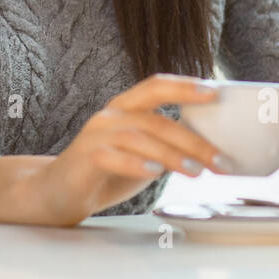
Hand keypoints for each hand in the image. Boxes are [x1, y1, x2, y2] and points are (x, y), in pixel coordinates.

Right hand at [37, 74, 229, 225]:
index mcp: (125, 108)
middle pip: (156, 119)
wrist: (57, 192)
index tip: (215, 92)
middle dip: (193, 141)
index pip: (156, 86)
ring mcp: (95, 135)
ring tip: (196, 173)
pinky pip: (112, 156)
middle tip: (221, 161)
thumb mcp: (142, 154)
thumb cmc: (105, 171)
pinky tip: (154, 173)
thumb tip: (209, 149)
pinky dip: (135, 164)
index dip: (185, 86)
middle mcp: (110, 116)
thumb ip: (166, 145)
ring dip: (172, 155)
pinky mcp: (85, 158)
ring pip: (139, 137)